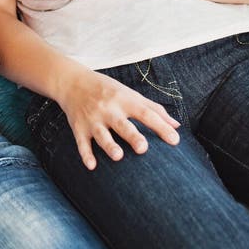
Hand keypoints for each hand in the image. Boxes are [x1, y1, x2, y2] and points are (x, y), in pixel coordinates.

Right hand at [56, 65, 180, 169]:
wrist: (72, 82)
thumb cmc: (107, 90)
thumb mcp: (130, 94)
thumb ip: (153, 109)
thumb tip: (176, 126)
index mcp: (124, 100)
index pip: (145, 113)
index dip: (160, 126)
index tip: (175, 141)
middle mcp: (108, 109)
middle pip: (122, 124)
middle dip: (132, 136)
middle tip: (143, 148)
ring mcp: (92, 119)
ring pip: (101, 135)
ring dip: (109, 145)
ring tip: (118, 156)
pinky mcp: (79, 127)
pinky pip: (82, 143)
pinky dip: (85, 154)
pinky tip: (92, 166)